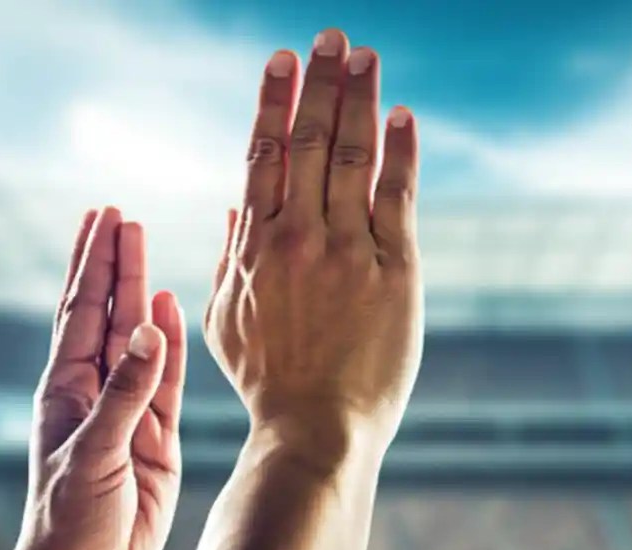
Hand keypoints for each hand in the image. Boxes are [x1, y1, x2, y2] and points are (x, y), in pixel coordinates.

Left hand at [13, 208, 186, 549]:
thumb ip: (126, 392)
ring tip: (145, 244)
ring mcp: (127, 412)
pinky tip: (172, 309)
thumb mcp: (95, 453)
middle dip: (113, 263)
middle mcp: (96, 392)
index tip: (103, 217)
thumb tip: (147, 327)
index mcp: (67, 391)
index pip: (81, 312)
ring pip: (137, 338)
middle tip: (121, 215)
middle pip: (106, 312)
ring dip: (141, 292)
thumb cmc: (72, 520)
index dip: (93, 263)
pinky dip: (170, 343)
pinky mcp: (155, 438)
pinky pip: (165, 380)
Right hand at [205, 29, 421, 453]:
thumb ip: (230, 257)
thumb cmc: (270, 381)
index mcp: (255, 246)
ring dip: (359, 100)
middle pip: (307, 141)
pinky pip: (397, 197)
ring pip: (351, 157)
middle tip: (331, 37)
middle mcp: (298, 237)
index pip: (262, 155)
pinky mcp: (394, 271)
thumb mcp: (227, 319)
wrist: (316, 429)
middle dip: (320, 83)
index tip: (282, 60)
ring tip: (365, 56)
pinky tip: (403, 116)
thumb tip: (234, 205)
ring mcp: (347, 251)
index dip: (274, 102)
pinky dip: (399, 152)